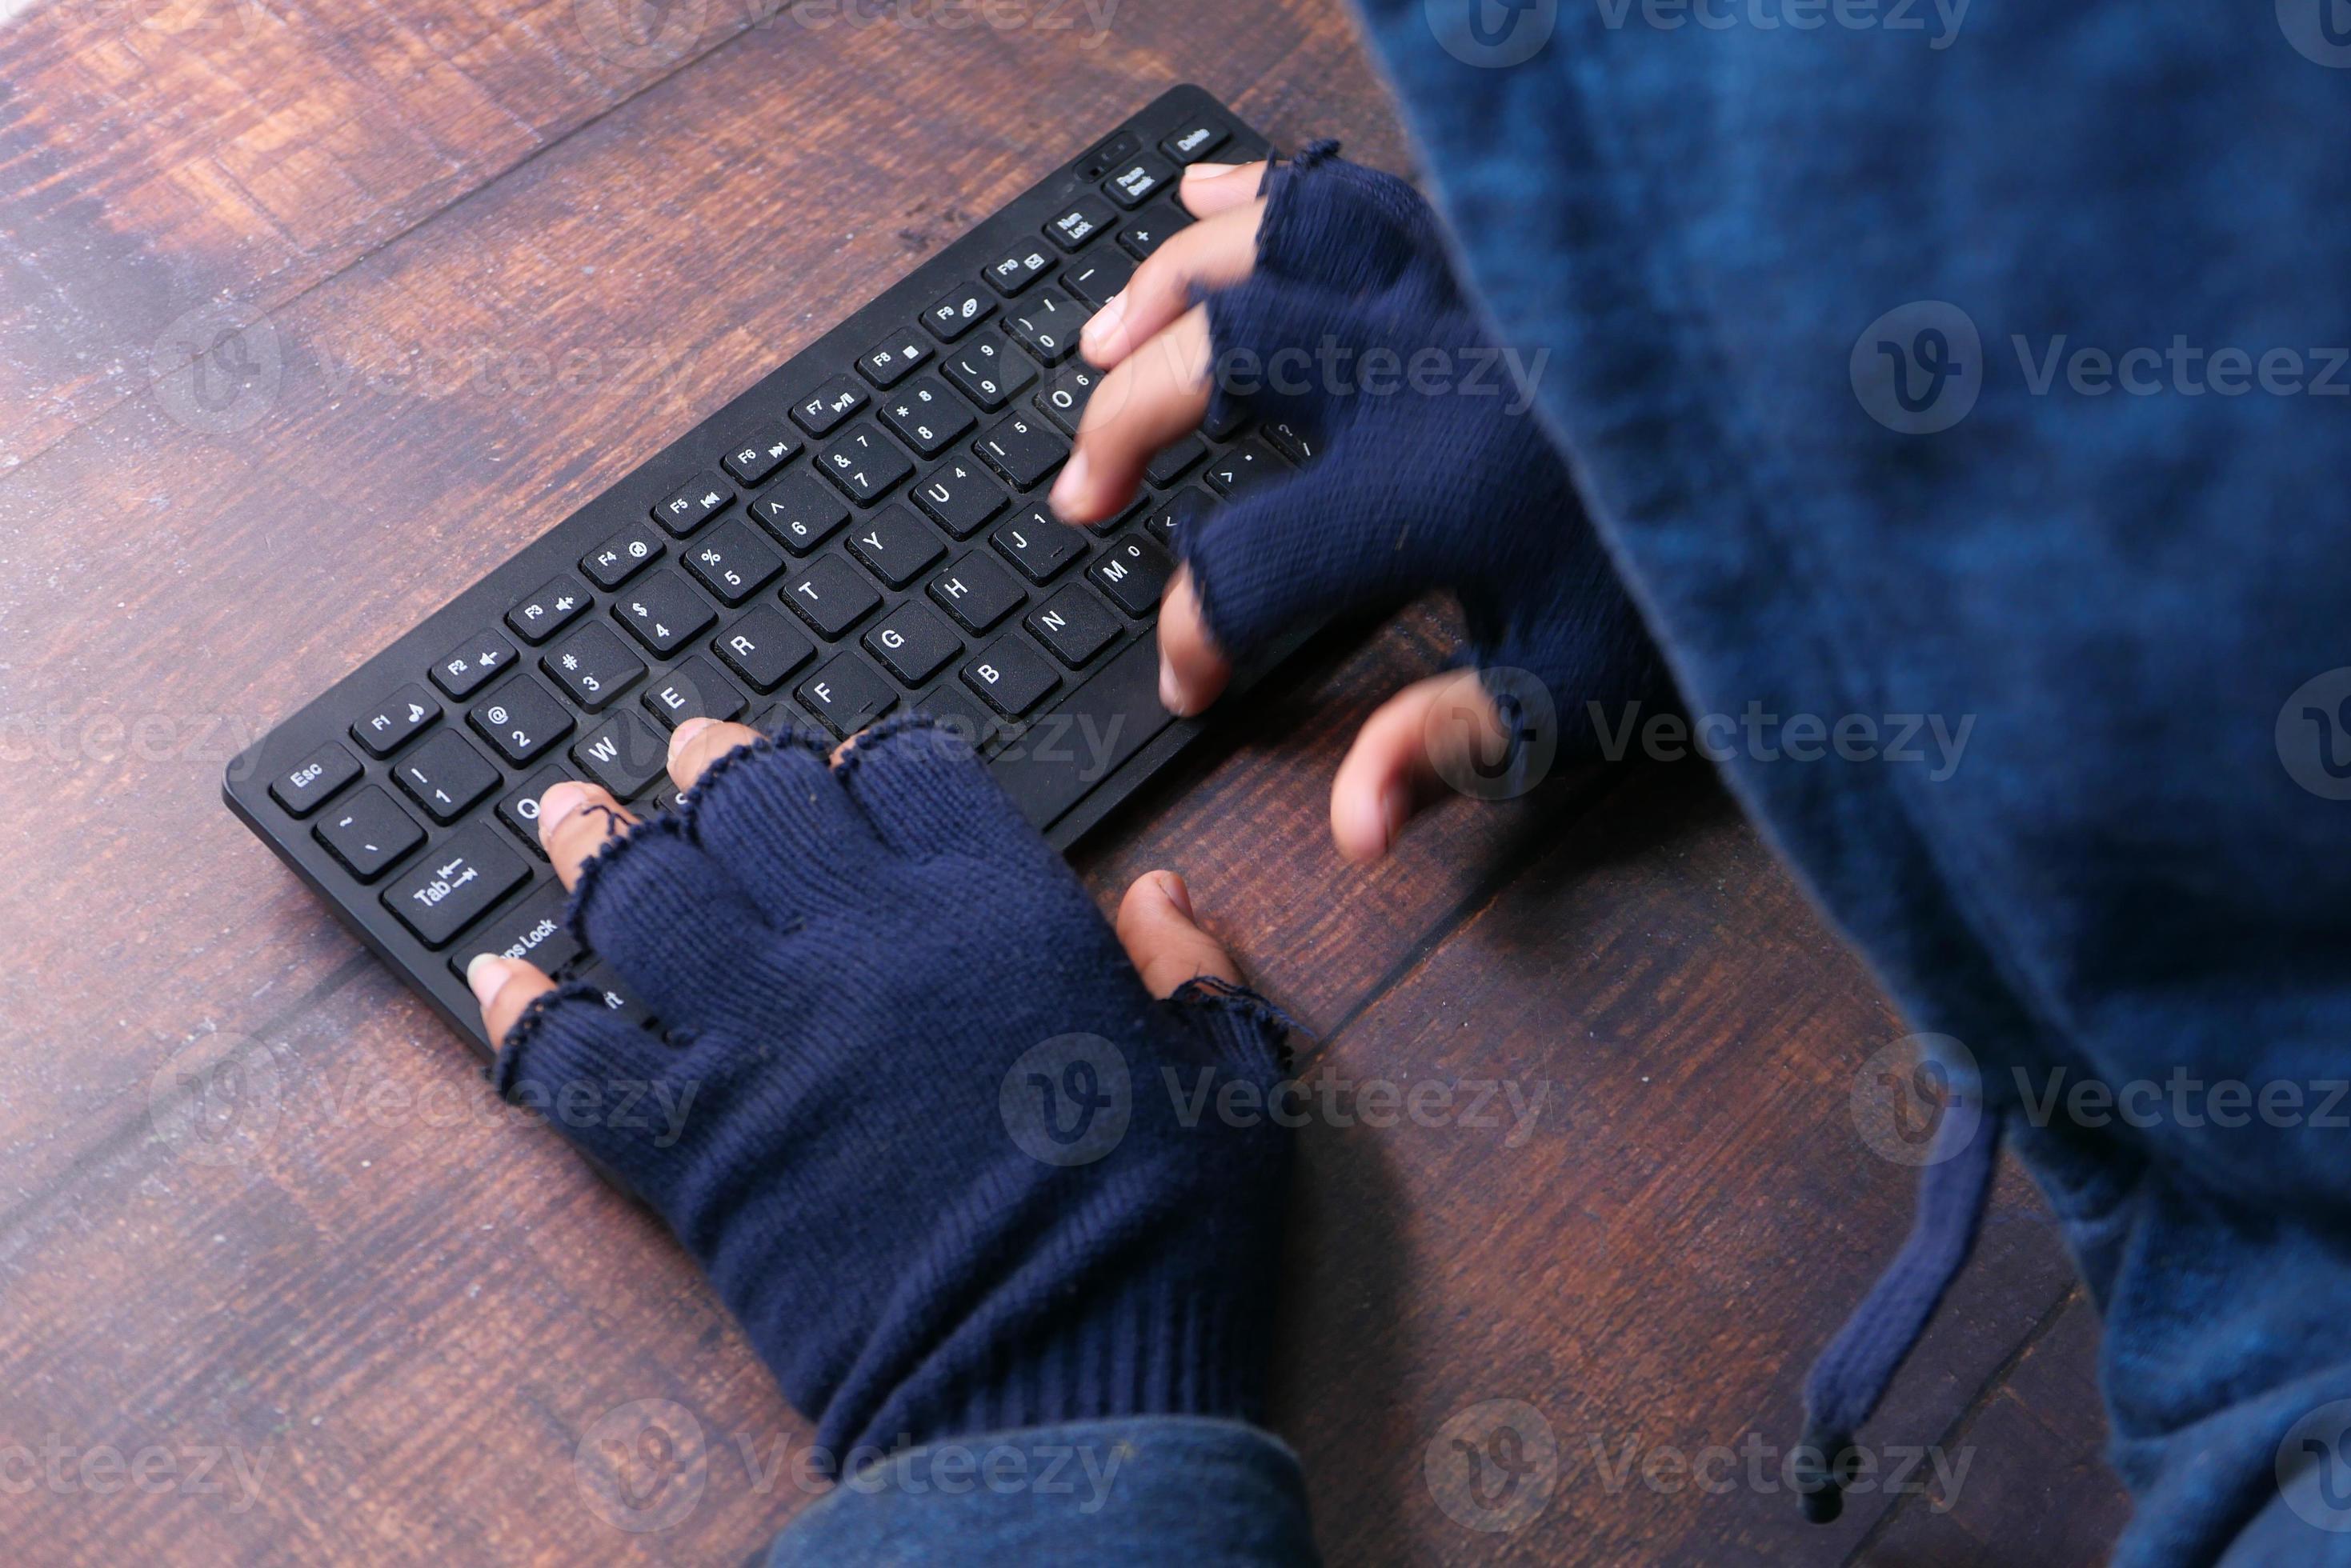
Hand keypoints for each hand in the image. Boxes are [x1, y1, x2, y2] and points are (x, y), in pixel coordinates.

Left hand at [466, 716, 1294, 1465]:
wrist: (1052, 1395)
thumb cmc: (1154, 1241)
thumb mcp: (1224, 1082)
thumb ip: (1189, 970)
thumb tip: (1159, 897)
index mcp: (998, 914)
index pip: (907, 775)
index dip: (872, 758)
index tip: (849, 763)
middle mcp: (866, 947)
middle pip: (756, 804)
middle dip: (718, 765)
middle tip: (690, 748)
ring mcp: (765, 1041)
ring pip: (643, 896)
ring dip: (597, 843)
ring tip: (568, 807)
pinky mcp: (695, 1148)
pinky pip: (572, 1058)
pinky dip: (523, 1015)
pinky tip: (502, 980)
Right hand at [1052, 147, 1666, 861]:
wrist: (1837, 440)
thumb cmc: (1713, 569)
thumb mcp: (1594, 694)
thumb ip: (1456, 750)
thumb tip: (1348, 825)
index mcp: (1438, 489)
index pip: (1251, 565)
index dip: (1195, 637)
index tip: (1192, 681)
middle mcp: (1430, 364)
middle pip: (1221, 358)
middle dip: (1125, 428)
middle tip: (1085, 496)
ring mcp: (1462, 282)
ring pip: (1273, 242)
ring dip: (1166, 289)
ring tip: (1100, 346)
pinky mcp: (1493, 241)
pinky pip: (1355, 182)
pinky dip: (1264, 189)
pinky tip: (1203, 200)